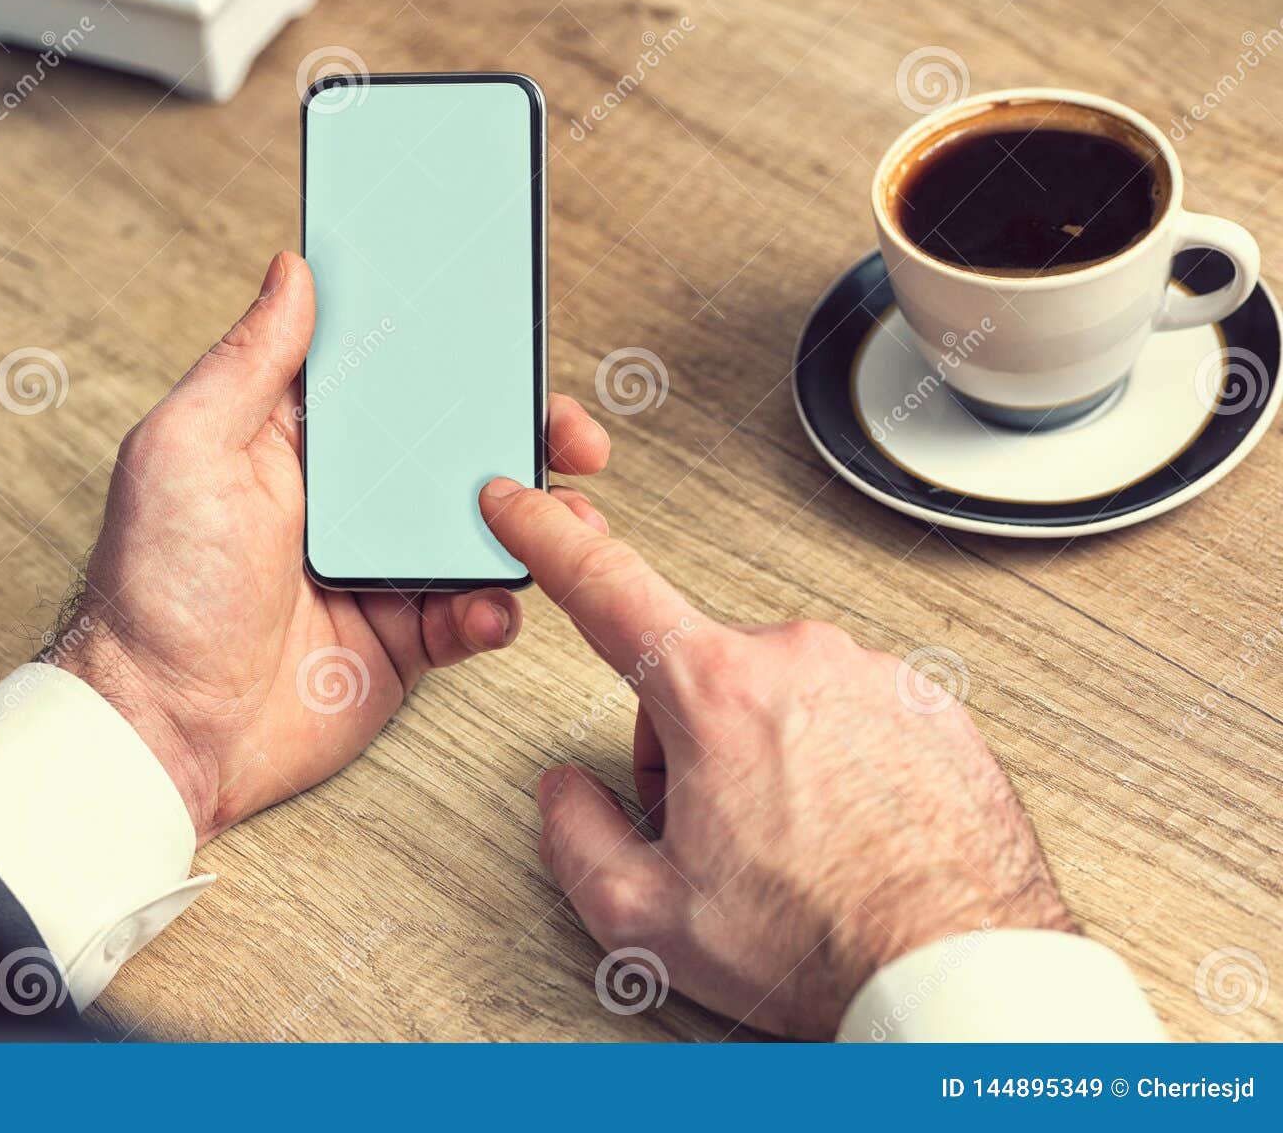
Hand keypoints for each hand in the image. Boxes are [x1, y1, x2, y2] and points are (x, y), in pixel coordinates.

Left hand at [52, 253, 610, 844]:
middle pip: (457, 451)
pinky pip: (474, 613)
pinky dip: (496, 608)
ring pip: (484, 532)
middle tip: (573, 437)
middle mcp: (347, 502)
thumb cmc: (155, 587)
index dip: (455, 355)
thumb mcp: (186, 449)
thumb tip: (294, 271)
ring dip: (533, 525)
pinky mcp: (404, 640)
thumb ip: (250, 361)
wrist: (164, 729)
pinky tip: (492, 605)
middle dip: (524, 438)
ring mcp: (382, 571)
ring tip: (565, 523)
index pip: (392, 379)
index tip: (510, 335)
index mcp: (297, 443)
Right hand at [479, 478, 1075, 1038]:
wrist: (957, 973)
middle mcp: (797, 659)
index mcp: (716, 693)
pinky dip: (829, 759)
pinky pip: (843, 711)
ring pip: (770, 694)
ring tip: (792, 845)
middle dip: (684, 744)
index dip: (546, 535)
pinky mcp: (923, 702)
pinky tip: (841, 831)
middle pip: (692, 674)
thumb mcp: (644, 915)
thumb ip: (573, 836)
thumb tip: (567, 794)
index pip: (604, 587)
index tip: (520, 502)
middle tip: (717, 833)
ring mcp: (868, 675)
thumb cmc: (822, 945)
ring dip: (760, 752)